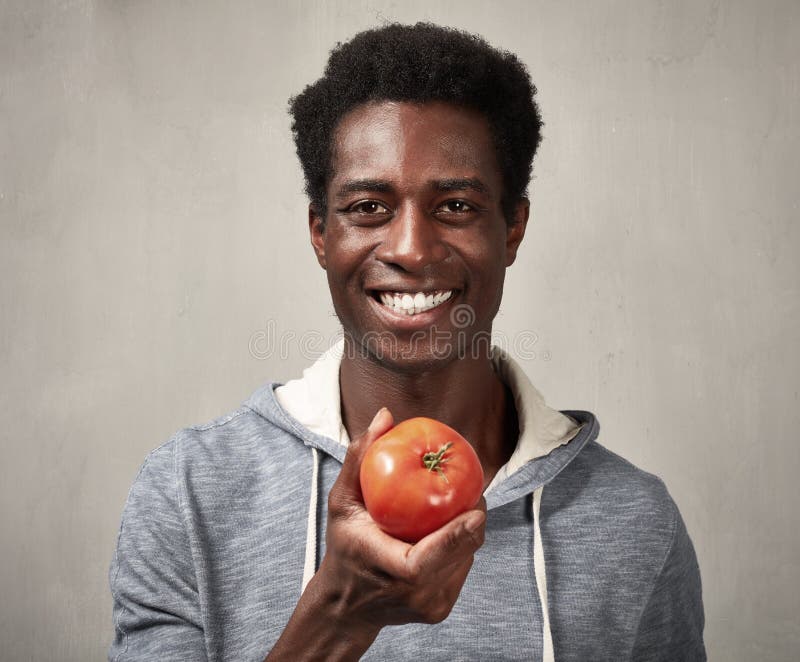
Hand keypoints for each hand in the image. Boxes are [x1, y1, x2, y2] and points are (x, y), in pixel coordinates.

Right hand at [313, 407, 486, 629]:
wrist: (345, 606)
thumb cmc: (343, 547)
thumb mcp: (341, 502)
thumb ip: (359, 459)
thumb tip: (385, 415)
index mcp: (390, 572)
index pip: (427, 561)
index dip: (456, 537)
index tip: (476, 509)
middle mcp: (416, 595)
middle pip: (460, 555)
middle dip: (473, 520)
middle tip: (473, 488)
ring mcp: (432, 606)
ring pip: (466, 560)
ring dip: (468, 531)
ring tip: (461, 503)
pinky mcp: (442, 610)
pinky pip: (462, 569)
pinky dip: (460, 546)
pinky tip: (451, 527)